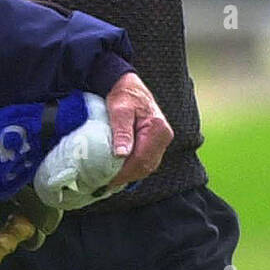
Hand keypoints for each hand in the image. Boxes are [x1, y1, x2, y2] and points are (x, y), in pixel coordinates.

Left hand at [104, 72, 172, 187]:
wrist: (129, 85)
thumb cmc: (123, 94)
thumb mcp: (120, 109)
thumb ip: (122, 131)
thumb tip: (121, 154)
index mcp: (158, 129)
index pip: (142, 159)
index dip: (124, 172)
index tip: (107, 180)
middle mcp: (164, 136)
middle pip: (146, 166)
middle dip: (126, 177)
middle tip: (105, 184)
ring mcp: (161, 140)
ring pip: (147, 166)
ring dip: (129, 175)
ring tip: (110, 181)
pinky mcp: (155, 142)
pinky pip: (145, 161)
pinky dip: (133, 169)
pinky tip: (119, 172)